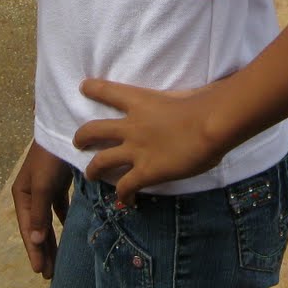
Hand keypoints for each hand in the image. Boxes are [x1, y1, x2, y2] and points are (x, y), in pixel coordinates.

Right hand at [10, 141, 70, 278]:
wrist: (63, 130)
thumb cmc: (49, 159)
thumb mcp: (42, 186)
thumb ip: (39, 213)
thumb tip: (36, 240)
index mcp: (22, 196)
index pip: (29, 230)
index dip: (34, 250)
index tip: (40, 271)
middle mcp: (31, 195)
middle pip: (37, 228)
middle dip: (42, 250)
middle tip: (48, 274)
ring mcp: (44, 189)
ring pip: (47, 221)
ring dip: (51, 240)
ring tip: (55, 260)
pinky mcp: (57, 184)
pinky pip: (58, 208)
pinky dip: (62, 221)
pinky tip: (67, 232)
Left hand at [72, 79, 226, 204]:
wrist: (209, 124)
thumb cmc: (205, 103)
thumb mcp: (184, 95)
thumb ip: (177, 101)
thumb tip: (195, 100)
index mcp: (140, 101)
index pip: (108, 90)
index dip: (92, 88)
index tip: (83, 87)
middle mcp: (131, 126)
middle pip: (94, 130)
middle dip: (82, 137)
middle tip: (78, 142)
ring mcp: (135, 150)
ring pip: (101, 162)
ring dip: (93, 170)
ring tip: (90, 175)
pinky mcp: (145, 172)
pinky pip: (126, 187)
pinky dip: (124, 195)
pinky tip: (128, 201)